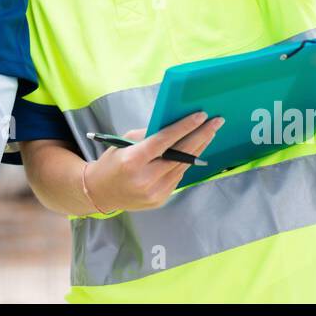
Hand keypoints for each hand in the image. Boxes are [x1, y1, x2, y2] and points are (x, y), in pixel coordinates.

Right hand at [85, 110, 223, 212]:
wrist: (99, 192)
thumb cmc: (112, 162)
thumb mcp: (124, 142)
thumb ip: (149, 135)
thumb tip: (174, 126)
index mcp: (133, 160)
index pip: (164, 141)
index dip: (184, 127)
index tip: (201, 116)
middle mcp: (145, 179)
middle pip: (180, 154)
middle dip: (201, 136)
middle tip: (216, 122)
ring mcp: (154, 192)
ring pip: (183, 166)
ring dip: (198, 148)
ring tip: (210, 133)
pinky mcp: (160, 200)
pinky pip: (178, 177)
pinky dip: (187, 162)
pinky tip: (196, 149)